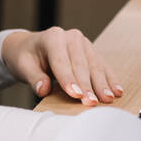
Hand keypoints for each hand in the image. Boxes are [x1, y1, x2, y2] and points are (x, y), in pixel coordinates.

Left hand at [0, 27, 123, 104]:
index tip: (76, 95)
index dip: (69, 79)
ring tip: (107, 99)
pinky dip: (110, 78)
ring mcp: (83, 43)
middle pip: (81, 64)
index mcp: (53, 37)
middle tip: (92, 103)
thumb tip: (43, 89)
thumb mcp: (23, 66)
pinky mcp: (91, 51)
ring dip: (102, 83)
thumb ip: (34, 78)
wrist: (29, 47)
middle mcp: (71, 37)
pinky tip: (116, 90)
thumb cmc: (26, 57)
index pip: (62, 61)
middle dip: (87, 85)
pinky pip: (102, 65)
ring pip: (94, 65)